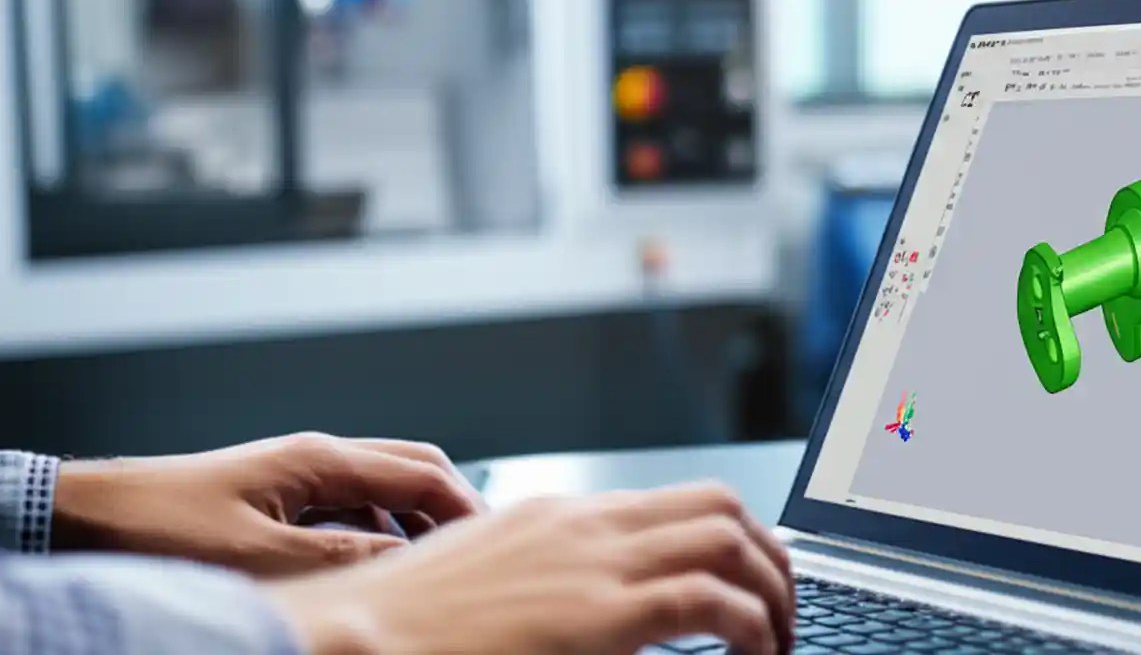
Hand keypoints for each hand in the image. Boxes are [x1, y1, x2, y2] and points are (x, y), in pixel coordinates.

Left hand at [52, 432, 484, 574]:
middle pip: (412, 467)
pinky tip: (376, 565)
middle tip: (478, 552)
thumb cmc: (164, 530)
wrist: (89, 515)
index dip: (467, 509)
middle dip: (452, 506)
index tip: (496, 545)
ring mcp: (297, 473)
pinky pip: (350, 506)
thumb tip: (410, 560)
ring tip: (435, 566)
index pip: (423, 474)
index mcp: (320, 459)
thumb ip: (344, 555)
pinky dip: (378, 529)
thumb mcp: (263, 557)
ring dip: (415, 520)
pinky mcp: (278, 495)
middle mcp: (316, 456)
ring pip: (383, 487)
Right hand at [266, 483, 794, 654]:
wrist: (360, 637)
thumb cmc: (406, 622)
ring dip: (773, 587)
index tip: (745, 579)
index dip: (728, 539)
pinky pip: (713, 602)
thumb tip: (582, 607)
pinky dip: (753, 626)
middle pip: (719, 505)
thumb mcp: (485, 582)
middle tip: (780, 606)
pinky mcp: (602, 612)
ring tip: (778, 638)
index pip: (672, 503)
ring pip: (730, 537)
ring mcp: (596, 560)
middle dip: (769, 553)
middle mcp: (587, 523)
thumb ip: (545, 582)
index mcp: (560, 517)